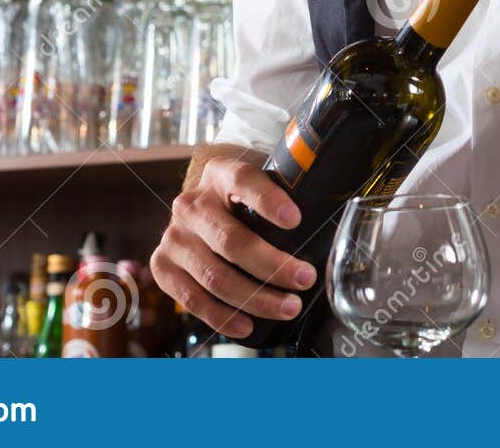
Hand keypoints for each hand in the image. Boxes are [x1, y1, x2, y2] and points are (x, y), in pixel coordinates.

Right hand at [150, 147, 317, 338]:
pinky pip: (192, 299)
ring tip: (288, 307)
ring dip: (256, 298)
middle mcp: (191, 204)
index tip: (296, 219)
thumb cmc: (242, 200)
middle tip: (306, 279)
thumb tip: (336, 218)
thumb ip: (287, 195)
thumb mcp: (260, 186)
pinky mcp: (162, 266)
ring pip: (215, 276)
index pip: (242, 179)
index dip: (268, 200)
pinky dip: (223, 316)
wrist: (201, 207)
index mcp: (219, 174)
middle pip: (232, 241)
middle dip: (274, 265)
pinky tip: (249, 324)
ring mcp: (174, 237)